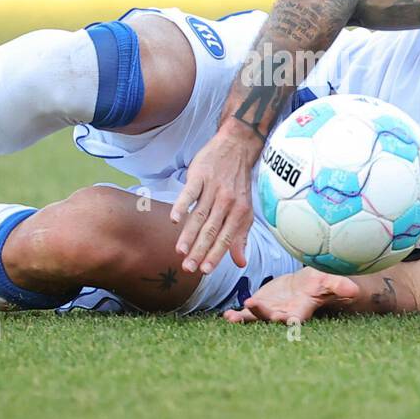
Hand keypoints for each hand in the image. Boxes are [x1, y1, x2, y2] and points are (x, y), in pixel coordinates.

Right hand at [170, 124, 262, 273]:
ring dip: (189, 235)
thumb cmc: (239, 183)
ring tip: (179, 251)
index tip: (204, 271)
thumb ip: (241, 237)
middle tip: (187, 267)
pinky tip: (174, 220)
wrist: (237, 147)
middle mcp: (227, 202)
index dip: (215, 255)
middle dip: (199, 251)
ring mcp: (213, 188)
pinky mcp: (200, 176)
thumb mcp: (245, 210)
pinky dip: (182, 206)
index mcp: (240, 212)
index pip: (226, 238)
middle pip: (211, 230)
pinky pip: (189, 193)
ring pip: (199, 216)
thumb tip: (240, 263)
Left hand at [222, 267, 359, 323]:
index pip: (296, 317)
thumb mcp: (329, 281)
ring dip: (244, 319)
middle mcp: (284, 314)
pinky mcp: (260, 307)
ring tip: (231, 318)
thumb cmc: (321, 281)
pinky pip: (246, 314)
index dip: (290, 319)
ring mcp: (270, 312)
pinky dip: (238, 316)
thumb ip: (339, 286)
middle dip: (263, 316)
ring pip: (256, 318)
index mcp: (301, 310)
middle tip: (253, 310)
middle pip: (272, 317)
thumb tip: (355, 289)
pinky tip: (226, 317)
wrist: (305, 284)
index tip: (284, 319)